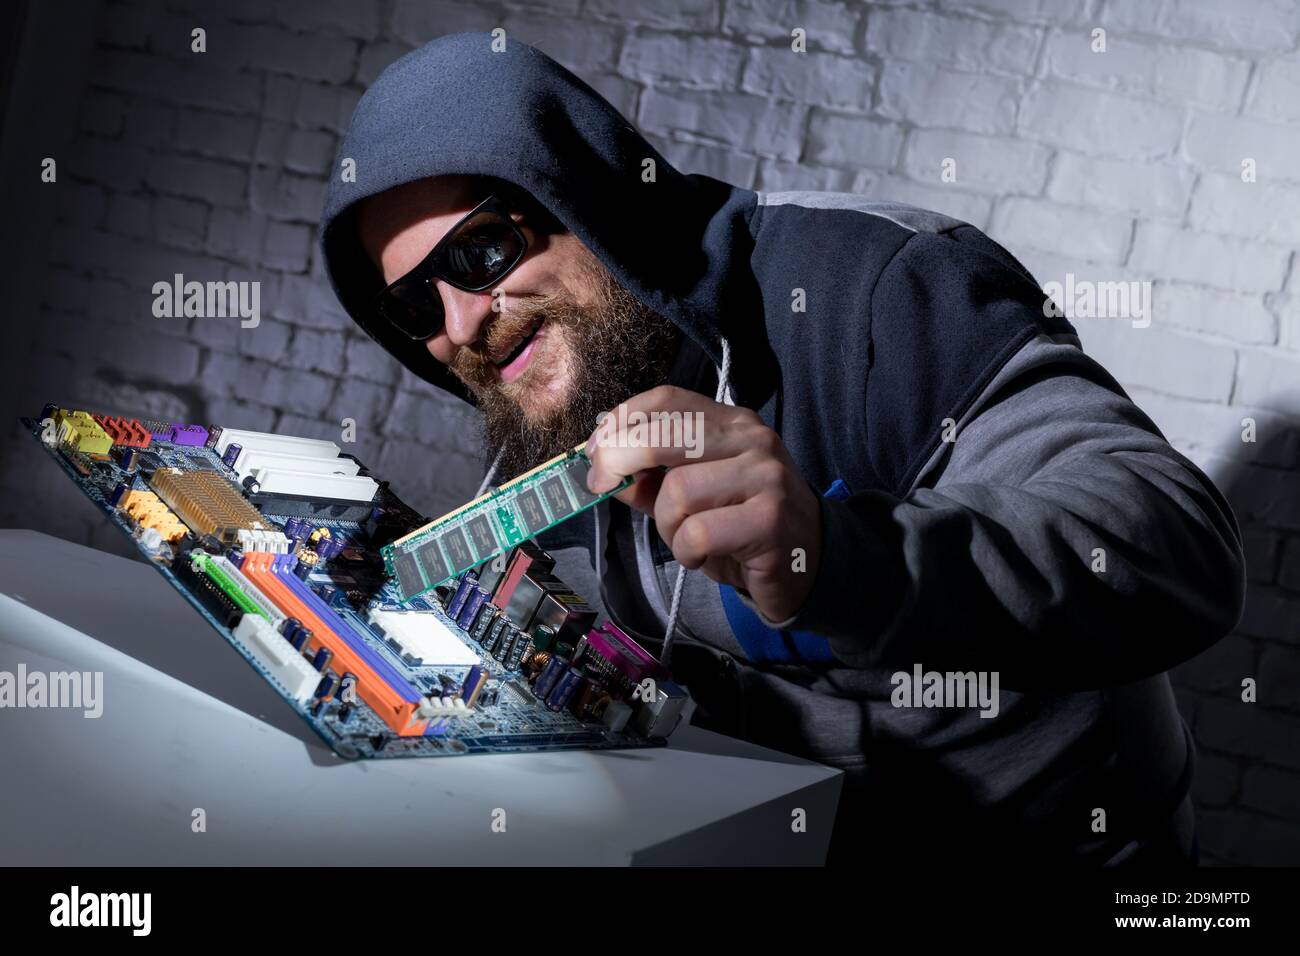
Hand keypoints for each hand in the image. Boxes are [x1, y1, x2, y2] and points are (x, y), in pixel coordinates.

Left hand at [585, 385, 821, 622]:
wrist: (809, 566)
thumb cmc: (743, 528)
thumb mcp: (691, 497)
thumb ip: (649, 479)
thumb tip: (599, 464)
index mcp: (732, 423)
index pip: (668, 399)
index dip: (621, 419)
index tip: (593, 449)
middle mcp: (753, 440)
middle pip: (666, 435)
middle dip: (619, 461)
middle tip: (600, 486)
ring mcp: (766, 476)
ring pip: (678, 491)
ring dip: (669, 527)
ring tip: (690, 540)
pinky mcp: (770, 518)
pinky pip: (697, 532)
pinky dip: (688, 552)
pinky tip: (706, 556)